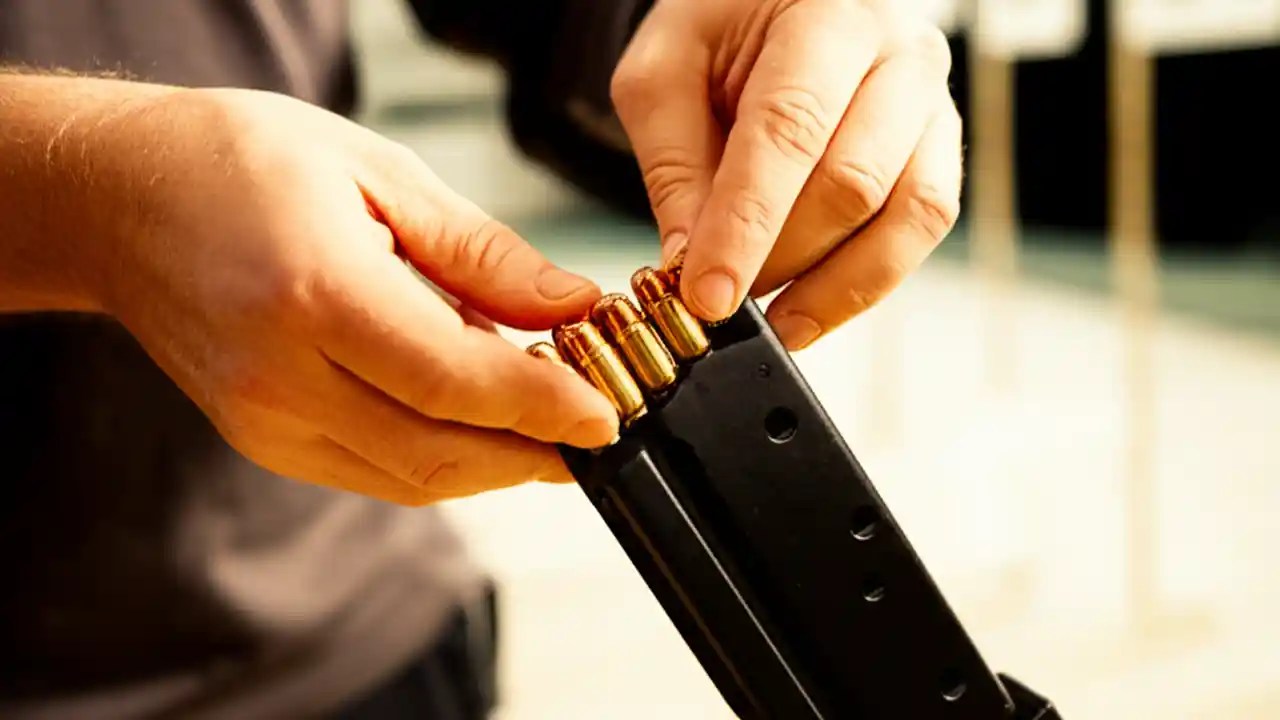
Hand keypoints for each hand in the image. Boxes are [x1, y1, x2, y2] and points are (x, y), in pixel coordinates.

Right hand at [77, 87, 616, 505]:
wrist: (123, 197)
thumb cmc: (243, 162)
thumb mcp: (380, 175)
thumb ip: (483, 256)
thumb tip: (572, 308)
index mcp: (312, 292)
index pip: (456, 380)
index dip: (544, 407)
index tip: (607, 412)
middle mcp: (280, 375)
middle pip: (440, 452)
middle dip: (534, 452)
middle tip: (593, 425)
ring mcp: (264, 420)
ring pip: (413, 479)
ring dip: (496, 464)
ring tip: (549, 424)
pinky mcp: (263, 439)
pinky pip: (376, 474)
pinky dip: (442, 461)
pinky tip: (479, 424)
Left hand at [612, 0, 961, 348]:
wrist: (779, 2)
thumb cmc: (720, 28)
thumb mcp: (664, 73)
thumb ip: (674, 165)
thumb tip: (691, 264)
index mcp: (826, 13)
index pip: (789, 131)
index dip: (747, 223)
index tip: (709, 294)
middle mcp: (899, 55)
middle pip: (852, 183)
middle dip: (780, 260)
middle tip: (722, 303)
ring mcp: (931, 105)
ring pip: (905, 216)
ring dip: (833, 287)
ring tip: (772, 322)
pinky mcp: (939, 152)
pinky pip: (919, 230)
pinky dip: (865, 281)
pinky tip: (811, 304)